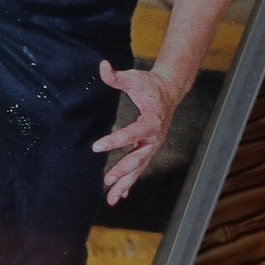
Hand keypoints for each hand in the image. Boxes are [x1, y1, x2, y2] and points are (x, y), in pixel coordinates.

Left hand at [92, 61, 180, 204]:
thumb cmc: (149, 84)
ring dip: (125, 184)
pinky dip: (130, 182)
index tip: (96, 147)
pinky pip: (139, 168)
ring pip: (139, 169)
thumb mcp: (133, 78)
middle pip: (138, 158)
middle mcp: (154, 137)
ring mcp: (153, 146)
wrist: (168, 92)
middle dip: (122, 170)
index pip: (132, 133)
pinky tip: (120, 195)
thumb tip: (102, 65)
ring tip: (111, 199)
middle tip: (106, 180)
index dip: (114, 141)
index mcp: (151, 120)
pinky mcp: (149, 149)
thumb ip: (116, 76)